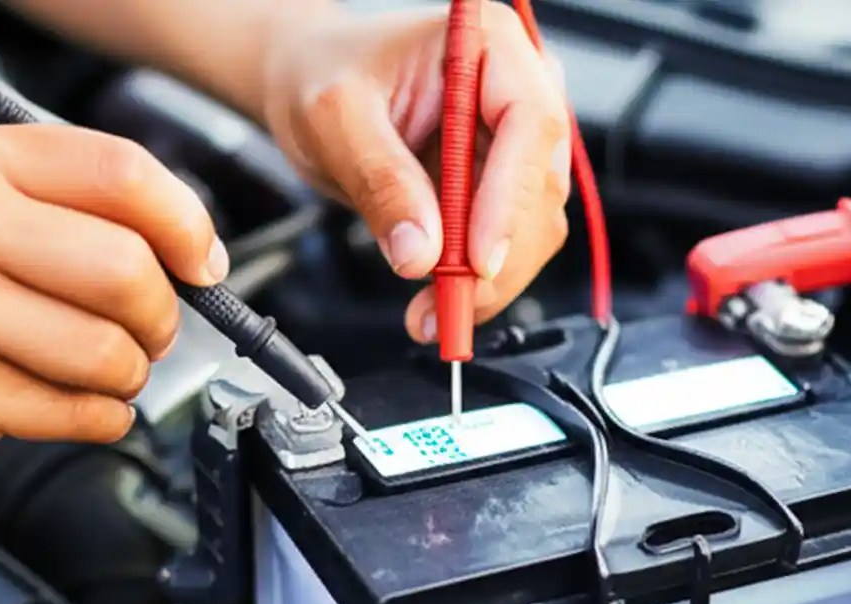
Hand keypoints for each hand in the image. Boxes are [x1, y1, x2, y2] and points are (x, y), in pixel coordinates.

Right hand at [0, 125, 223, 496]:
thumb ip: (73, 212)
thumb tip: (191, 254)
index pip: (122, 174)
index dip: (186, 225)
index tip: (201, 264)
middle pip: (127, 268)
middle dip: (161, 316)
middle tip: (148, 331)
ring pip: (106, 351)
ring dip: (128, 375)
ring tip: (99, 372)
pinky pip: (72, 412)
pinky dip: (97, 417)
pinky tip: (72, 404)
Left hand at [261, 2, 570, 341]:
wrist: (310, 85)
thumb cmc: (323, 75)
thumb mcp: (335, 119)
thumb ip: (380, 181)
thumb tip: (420, 252)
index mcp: (490, 44)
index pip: (530, 124)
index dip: (510, 201)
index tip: (478, 262)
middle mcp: (518, 88)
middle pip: (540, 186)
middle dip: (497, 258)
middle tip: (446, 305)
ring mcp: (515, 141)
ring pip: (533, 227)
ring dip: (488, 281)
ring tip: (429, 311)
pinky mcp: (501, 186)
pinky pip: (508, 244)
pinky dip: (476, 281)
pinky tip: (436, 300)